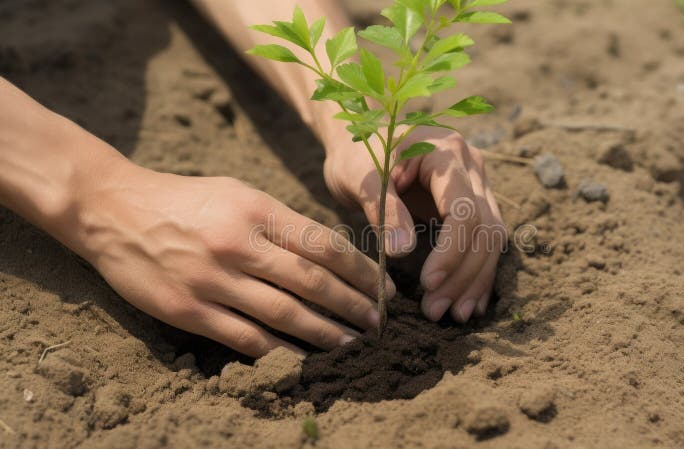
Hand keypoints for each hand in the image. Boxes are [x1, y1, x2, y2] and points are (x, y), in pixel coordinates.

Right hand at [67, 164, 392, 356]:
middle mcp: (238, 244)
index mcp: (256, 210)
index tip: (383, 288)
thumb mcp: (238, 192)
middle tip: (378, 321)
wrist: (112, 210)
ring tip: (350, 342)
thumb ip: (281, 221)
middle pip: (312, 283)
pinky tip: (302, 355)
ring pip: (284, 314)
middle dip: (353, 305)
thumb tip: (328, 254)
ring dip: (325, 332)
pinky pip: (244, 337)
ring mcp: (211, 279)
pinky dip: (279, 349)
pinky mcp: (187, 310)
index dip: (361, 271)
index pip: (324, 245)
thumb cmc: (185, 200)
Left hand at [323, 128, 506, 323]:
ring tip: (454, 315)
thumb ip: (383, 209)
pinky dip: (478, 272)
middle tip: (435, 310)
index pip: (464, 209)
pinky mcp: (472, 203)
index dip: (451, 251)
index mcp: (446, 152)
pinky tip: (470, 303)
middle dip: (463, 274)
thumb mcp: (360, 178)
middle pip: (485, 227)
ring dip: (475, 279)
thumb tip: (403, 251)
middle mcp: (471, 166)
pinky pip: (486, 240)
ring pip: (492, 237)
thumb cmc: (356, 154)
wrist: (360, 140)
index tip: (429, 284)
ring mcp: (476, 184)